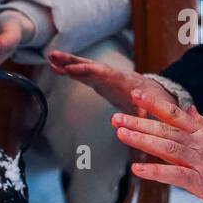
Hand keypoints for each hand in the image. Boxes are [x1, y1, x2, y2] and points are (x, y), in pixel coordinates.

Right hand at [47, 50, 175, 113]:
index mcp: (120, 80)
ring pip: (82, 66)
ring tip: (49, 56)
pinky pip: (80, 73)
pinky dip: (67, 69)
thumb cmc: (151, 101)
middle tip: (54, 55)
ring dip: (66, 61)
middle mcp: (109, 74)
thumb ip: (139, 124)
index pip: (101, 73)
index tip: (71, 70)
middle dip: (72, 61)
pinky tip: (54, 67)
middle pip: (89, 65)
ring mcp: (102, 75)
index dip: (86, 71)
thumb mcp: (148, 113)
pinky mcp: (97, 79)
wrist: (153, 91)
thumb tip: (133, 147)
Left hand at [112, 87, 202, 202]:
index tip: (136, 93)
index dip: (154, 103)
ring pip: (167, 147)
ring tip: (120, 134)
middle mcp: (199, 144)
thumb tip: (191, 108)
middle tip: (115, 118)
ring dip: (142, 140)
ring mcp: (200, 162)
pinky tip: (136, 170)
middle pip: (165, 129)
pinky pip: (175, 175)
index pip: (175, 113)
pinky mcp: (201, 182)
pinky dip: (155, 172)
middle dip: (139, 123)